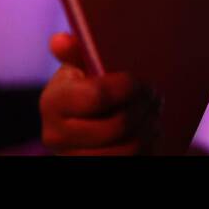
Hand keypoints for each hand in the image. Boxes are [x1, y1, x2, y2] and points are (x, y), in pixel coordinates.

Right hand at [38, 32, 161, 154]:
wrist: (79, 124)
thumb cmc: (84, 87)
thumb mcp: (78, 67)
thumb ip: (75, 51)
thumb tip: (61, 39)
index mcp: (52, 102)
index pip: (98, 96)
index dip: (127, 87)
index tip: (139, 80)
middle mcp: (56, 135)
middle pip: (118, 125)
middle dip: (144, 107)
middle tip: (155, 95)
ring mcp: (74, 157)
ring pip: (128, 149)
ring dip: (149, 128)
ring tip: (155, 113)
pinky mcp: (92, 169)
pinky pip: (131, 162)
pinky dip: (148, 147)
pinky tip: (150, 131)